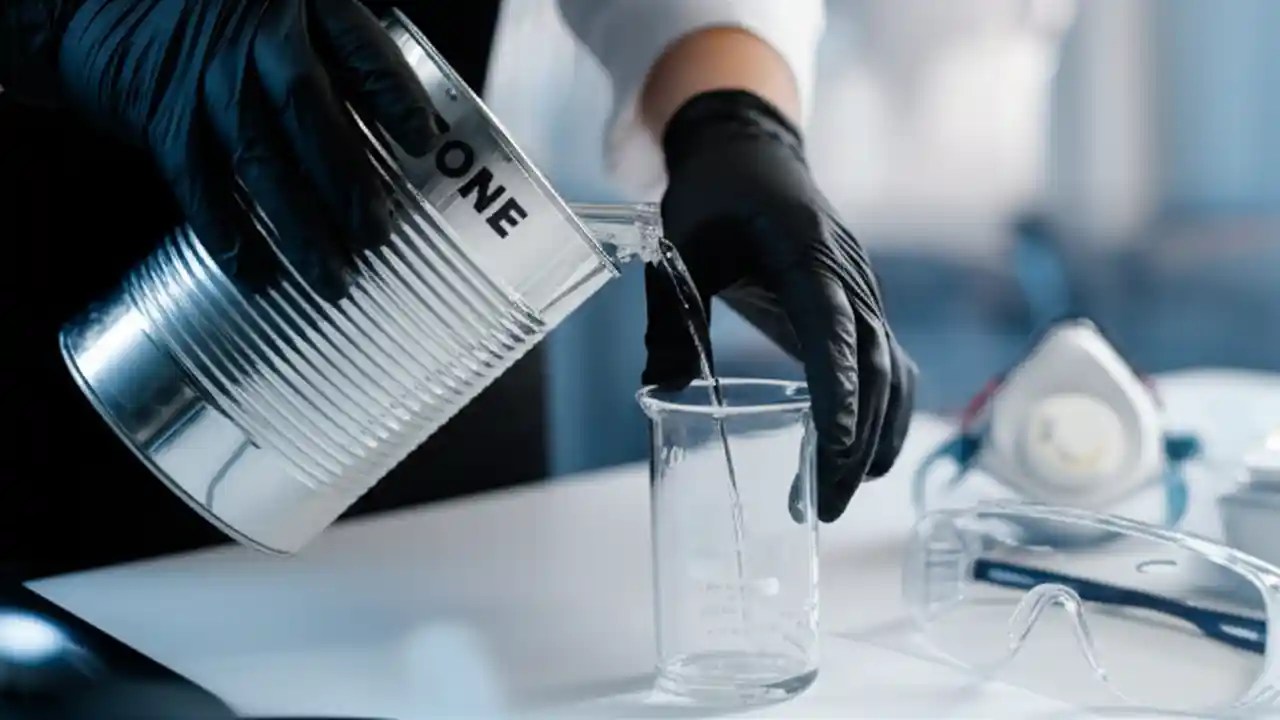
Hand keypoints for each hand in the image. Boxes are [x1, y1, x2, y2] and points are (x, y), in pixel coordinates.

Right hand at [55, 0, 441, 299]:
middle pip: (308, 114)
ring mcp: (204, 81)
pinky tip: (255, 275)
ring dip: (299, 228)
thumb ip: (331, 52)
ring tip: (333, 280)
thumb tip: (401, 126)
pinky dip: (226, 233)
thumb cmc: (212, 11)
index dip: (393, 96)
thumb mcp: (280, 8)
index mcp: (296, 4)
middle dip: (346, 181)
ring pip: (258, 160)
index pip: (358, 50)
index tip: (424, 141)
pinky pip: (196, 183)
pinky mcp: (161, 116)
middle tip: (377, 237)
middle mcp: (250, 40)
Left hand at [645, 90, 916, 522]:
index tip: (829, 459)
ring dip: (875, 437)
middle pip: (876, 369)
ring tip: (838, 494)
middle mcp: (849, 276)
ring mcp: (862, 291)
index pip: (835, 335)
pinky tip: (858, 455)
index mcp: (807, 253)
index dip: (839, 399)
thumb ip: (671, 314)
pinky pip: (888, 364)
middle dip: (856, 443)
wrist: (750, 150)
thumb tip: (658, 389)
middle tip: (824, 505)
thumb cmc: (713, 196)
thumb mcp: (679, 247)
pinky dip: (881, 413)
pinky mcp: (859, 305)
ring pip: (893, 373)